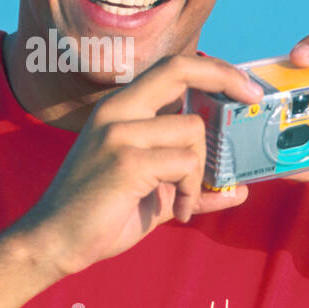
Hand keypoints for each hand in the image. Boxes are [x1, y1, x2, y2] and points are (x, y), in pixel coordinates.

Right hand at [15, 53, 259, 279]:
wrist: (55, 240)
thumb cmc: (100, 214)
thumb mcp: (152, 191)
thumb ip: (191, 183)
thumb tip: (240, 190)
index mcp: (120, 109)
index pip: (172, 66)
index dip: (213, 68)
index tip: (244, 84)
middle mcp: (117, 110)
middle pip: (180, 70)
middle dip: (226, 78)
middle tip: (254, 98)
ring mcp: (119, 133)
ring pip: (192, 131)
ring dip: (200, 171)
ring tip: (183, 200)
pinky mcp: (126, 161)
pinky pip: (184, 165)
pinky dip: (190, 191)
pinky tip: (174, 211)